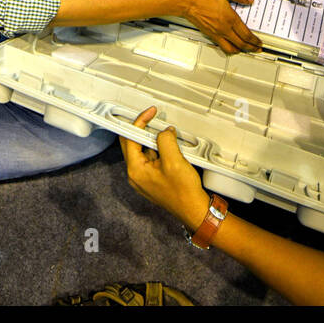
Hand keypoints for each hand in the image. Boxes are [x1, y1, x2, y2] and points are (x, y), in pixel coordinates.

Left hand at [119, 106, 211, 229]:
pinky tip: (170, 148)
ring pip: (143, 151)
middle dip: (144, 130)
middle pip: (133, 144)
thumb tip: (164, 132)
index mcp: (136, 170)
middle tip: (155, 118)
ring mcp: (144, 178)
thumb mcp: (174, 160)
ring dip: (154, 140)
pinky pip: (151, 159)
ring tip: (168, 136)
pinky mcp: (153, 180)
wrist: (194, 209)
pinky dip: (159, 150)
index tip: (150, 113)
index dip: (139, 122)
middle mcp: (136, 175)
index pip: (129, 139)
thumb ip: (165, 141)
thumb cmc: (183, 192)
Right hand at [174, 0, 260, 53]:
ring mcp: (217, 33)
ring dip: (241, 50)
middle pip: (241, 43)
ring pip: (231, 48)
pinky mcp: (210, 34)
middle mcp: (224, 28)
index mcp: (230, 18)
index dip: (255, 40)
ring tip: (247, 50)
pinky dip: (229, 49)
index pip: (246, 34)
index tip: (259, 42)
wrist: (187, 2)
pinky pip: (222, 46)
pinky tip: (232, 47)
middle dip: (251, 48)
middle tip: (257, 49)